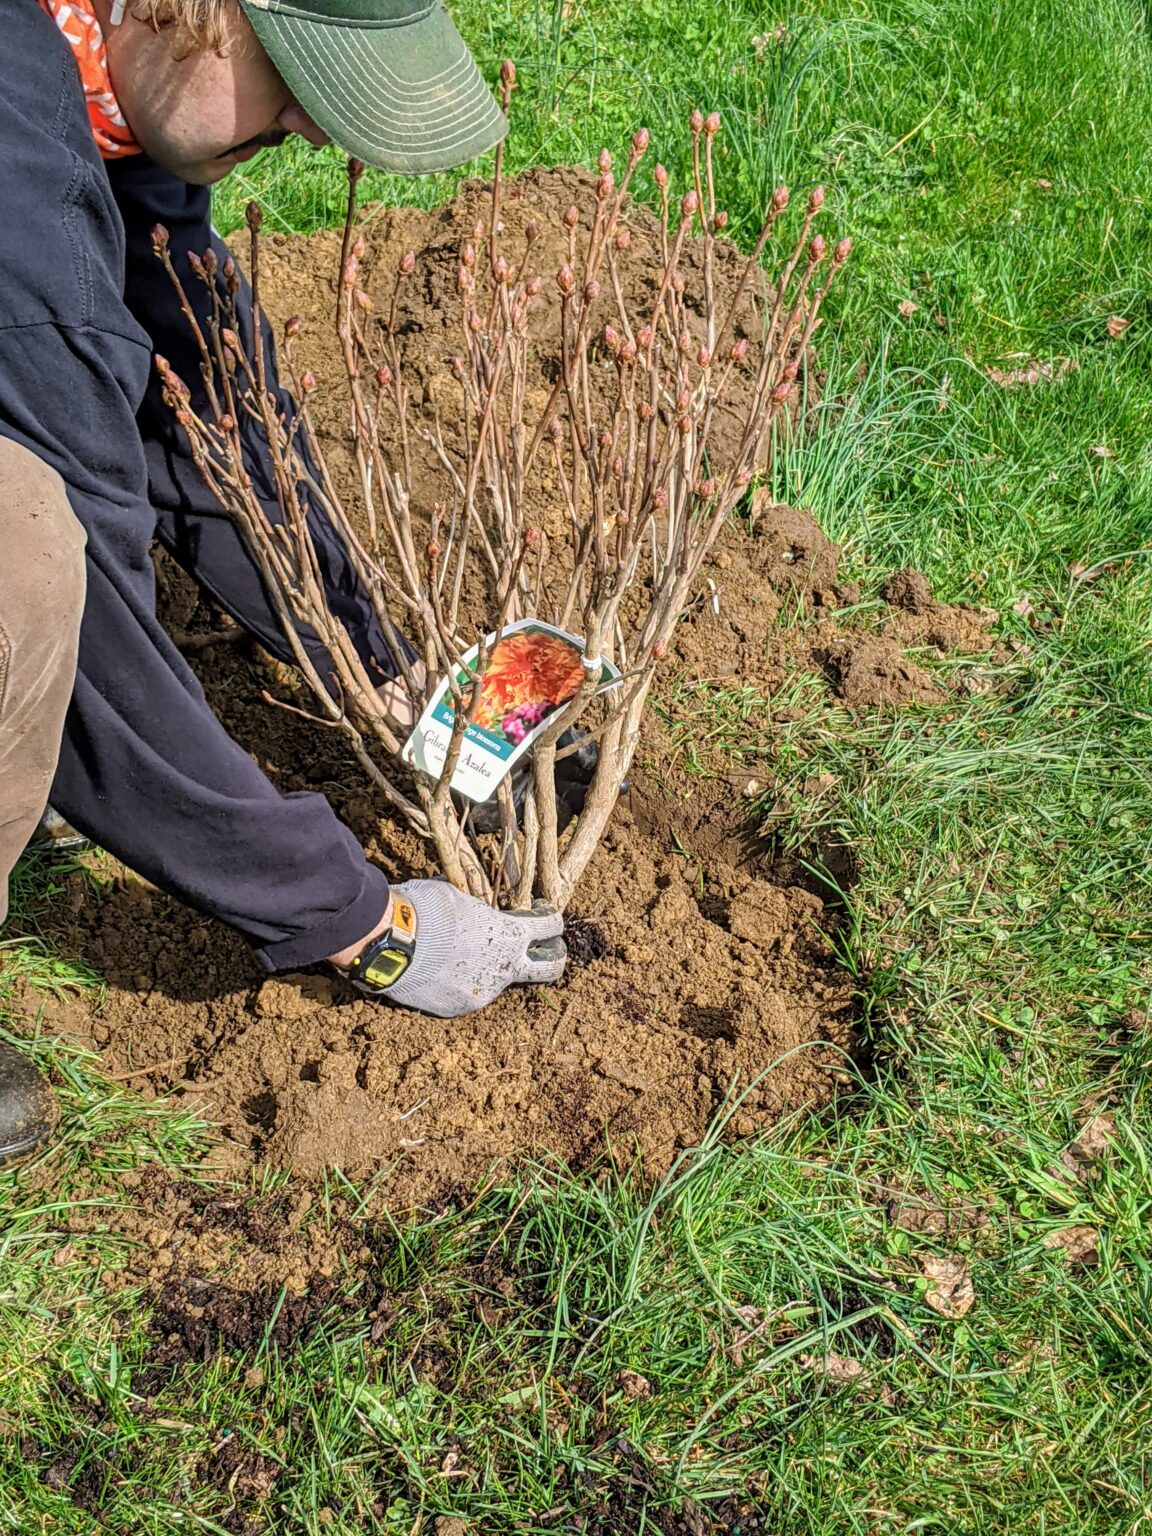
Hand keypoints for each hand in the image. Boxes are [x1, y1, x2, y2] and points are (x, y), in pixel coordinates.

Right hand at [367, 880, 565, 1017]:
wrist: (389, 944)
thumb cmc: (424, 910)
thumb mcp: (457, 895)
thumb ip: (477, 906)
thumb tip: (473, 903)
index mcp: (509, 934)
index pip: (551, 927)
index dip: (551, 919)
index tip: (543, 915)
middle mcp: (504, 968)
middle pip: (551, 968)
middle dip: (555, 956)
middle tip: (547, 948)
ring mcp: (483, 992)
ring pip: (501, 981)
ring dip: (495, 968)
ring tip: (466, 955)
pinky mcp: (459, 1008)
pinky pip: (469, 994)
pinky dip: (464, 982)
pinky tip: (442, 970)